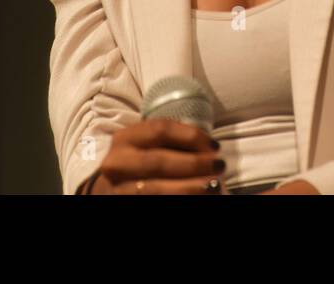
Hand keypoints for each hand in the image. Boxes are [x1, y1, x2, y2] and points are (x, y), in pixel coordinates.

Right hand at [86, 119, 226, 193]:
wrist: (114, 188)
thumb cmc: (141, 163)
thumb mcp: (151, 146)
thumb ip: (174, 144)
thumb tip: (210, 149)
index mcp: (125, 139)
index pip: (160, 129)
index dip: (191, 136)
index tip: (214, 145)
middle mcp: (117, 162)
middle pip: (159, 161)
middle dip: (193, 164)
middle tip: (219, 167)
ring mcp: (118, 188)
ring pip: (155, 188)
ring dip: (188, 187)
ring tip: (213, 186)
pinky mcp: (123, 203)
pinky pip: (154, 201)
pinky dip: (179, 199)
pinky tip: (197, 197)